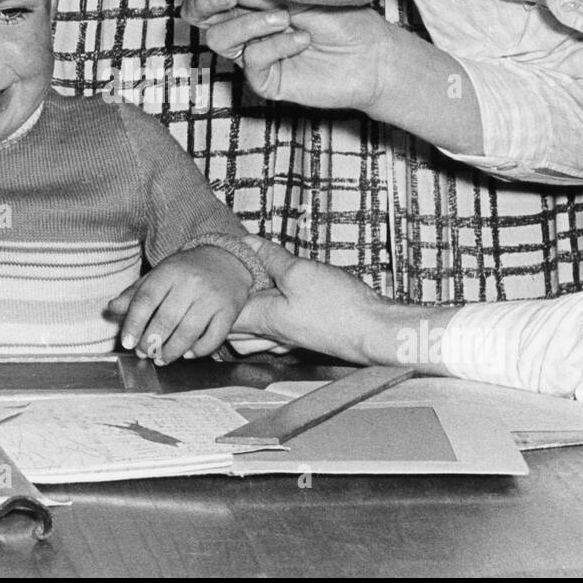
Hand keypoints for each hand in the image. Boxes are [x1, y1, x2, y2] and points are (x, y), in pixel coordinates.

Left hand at [107, 246, 252, 363]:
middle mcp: (191, 283)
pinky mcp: (229, 311)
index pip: (146, 299)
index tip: (127, 342)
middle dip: (151, 341)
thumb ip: (136, 293)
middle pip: (166, 319)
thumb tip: (112, 308)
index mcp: (169, 271)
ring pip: (188, 332)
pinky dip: (198, 351)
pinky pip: (213, 338)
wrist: (227, 260)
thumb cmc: (187, 270)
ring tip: (161, 358)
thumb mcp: (160, 274)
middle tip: (143, 352)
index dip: (133, 323)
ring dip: (171, 351)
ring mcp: (212, 298)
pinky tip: (187, 354)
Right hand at [133, 0, 397, 112]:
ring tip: (287, 19)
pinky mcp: (263, 78)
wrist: (371, 52)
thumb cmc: (342, 11)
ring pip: (218, 38)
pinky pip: (251, 59)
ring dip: (250, 23)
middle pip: (194, 10)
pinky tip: (301, 39)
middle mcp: (241, 20)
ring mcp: (249, 51)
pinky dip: (276, 44)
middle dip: (207, 0)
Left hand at [233, 236, 457, 367]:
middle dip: (224, 313)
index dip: (214, 298)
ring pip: (253, 336)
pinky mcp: (307, 337)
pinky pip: (275, 335)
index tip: (207, 278)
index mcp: (264, 318)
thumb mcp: (300, 272)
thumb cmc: (338, 307)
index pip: (225, 314)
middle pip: (234, 331)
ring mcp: (290, 339)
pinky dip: (266, 323)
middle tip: (220, 290)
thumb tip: (248, 244)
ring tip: (243, 298)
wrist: (374, 332)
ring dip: (244, 319)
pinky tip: (275, 308)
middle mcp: (273, 334)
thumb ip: (272, 258)